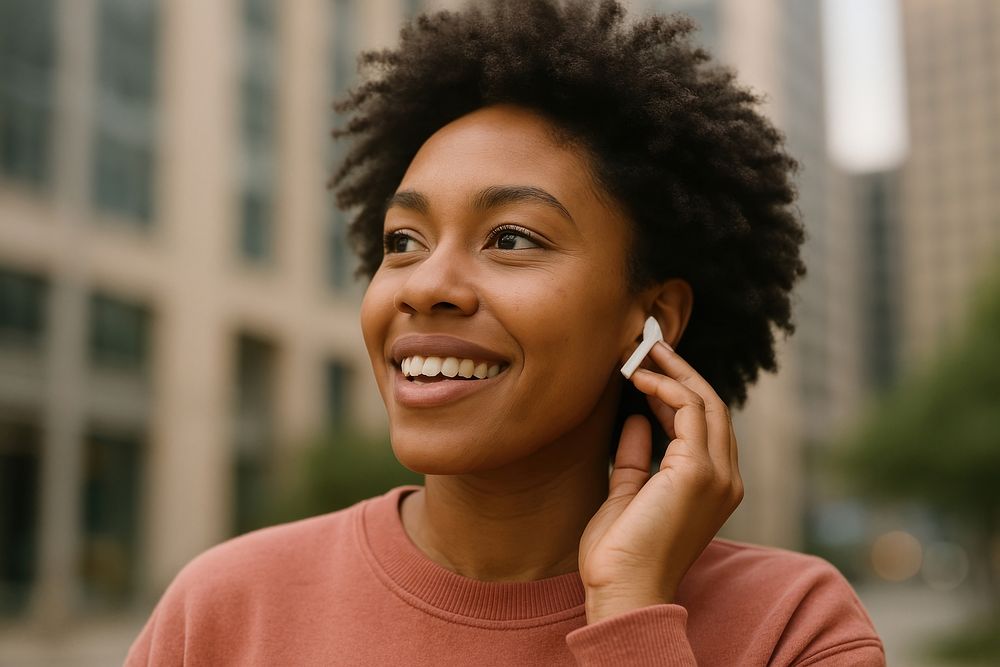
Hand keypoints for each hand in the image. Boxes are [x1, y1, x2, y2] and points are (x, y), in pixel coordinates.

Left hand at [578, 341, 743, 623]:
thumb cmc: (620, 552)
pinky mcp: (699, 471)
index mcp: (713, 486)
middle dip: (680, 372)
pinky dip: (666, 388)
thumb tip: (635, 419)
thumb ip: (635, 457)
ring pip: (705, 402)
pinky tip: (640, 380)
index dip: (678, 391)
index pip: (705, 424)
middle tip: (649, 347)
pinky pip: (689, 410)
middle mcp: (726, 478)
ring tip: (641, 354)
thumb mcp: (627, 492)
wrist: (622, 590)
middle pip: (711, 406)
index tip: (647, 372)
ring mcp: (717, 474)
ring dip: (672, 372)